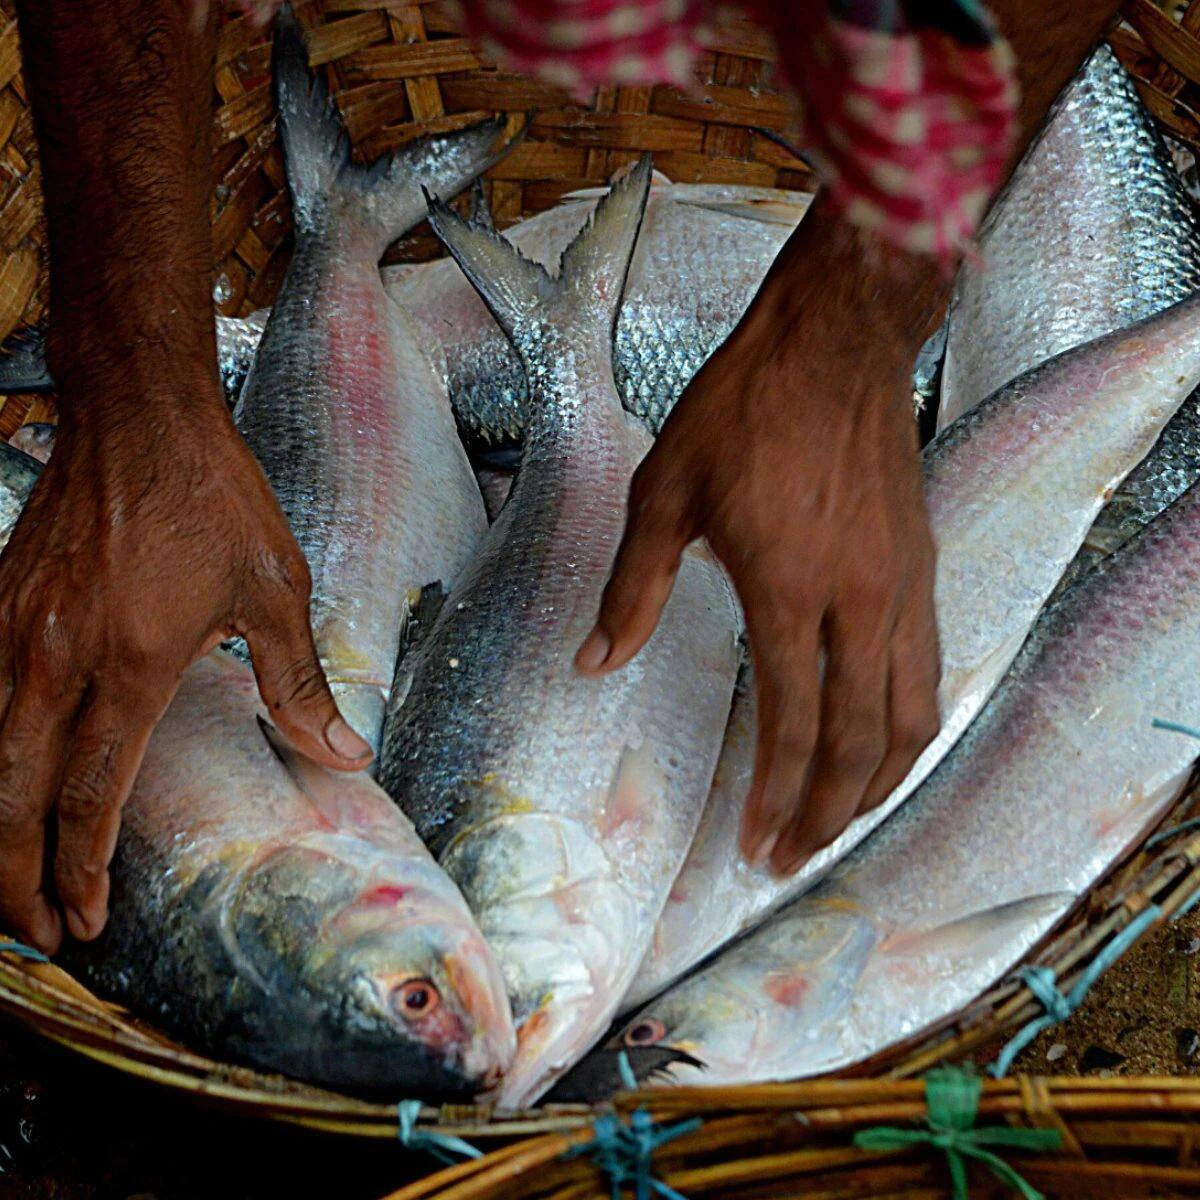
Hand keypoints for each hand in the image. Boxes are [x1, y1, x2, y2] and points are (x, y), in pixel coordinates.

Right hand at [0, 396, 370, 951]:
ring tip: (6, 884)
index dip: (83, 868)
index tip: (87, 919)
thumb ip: (298, 686)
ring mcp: (12, 631)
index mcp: (131, 663)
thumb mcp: (276, 591)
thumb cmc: (213, 500)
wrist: (139, 419)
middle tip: (36, 931)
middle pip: (12, 796)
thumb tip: (345, 758)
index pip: (92, 794)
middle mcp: (55, 658)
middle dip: (15, 877)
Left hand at [576, 206, 941, 875]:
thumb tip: (595, 664)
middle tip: (795, 856)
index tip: (756, 846)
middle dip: (829, 813)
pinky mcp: (923, 565)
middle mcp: (858, 599)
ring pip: (912, 715)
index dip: (775, 796)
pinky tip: (881, 739)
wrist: (834, 341)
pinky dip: (907, 724)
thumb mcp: (663, 493)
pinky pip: (928, 669)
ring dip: (878, 781)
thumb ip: (632, 589)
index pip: (791, 723)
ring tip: (842, 820)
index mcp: (787, 587)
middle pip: (860, 740)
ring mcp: (902, 585)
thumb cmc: (742, 409)